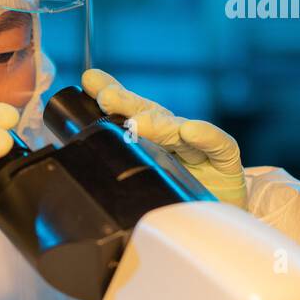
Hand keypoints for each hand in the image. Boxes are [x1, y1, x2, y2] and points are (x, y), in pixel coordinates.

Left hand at [82, 68, 246, 208]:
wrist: (218, 219)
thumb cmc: (178, 195)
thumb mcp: (146, 176)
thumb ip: (117, 153)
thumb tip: (74, 140)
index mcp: (154, 138)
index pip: (130, 111)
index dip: (111, 94)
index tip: (90, 80)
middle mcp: (175, 137)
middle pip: (150, 116)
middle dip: (127, 104)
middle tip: (106, 98)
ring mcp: (200, 148)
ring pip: (177, 131)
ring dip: (158, 125)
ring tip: (139, 124)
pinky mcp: (225, 164)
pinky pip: (219, 147)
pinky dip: (205, 137)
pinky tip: (191, 131)